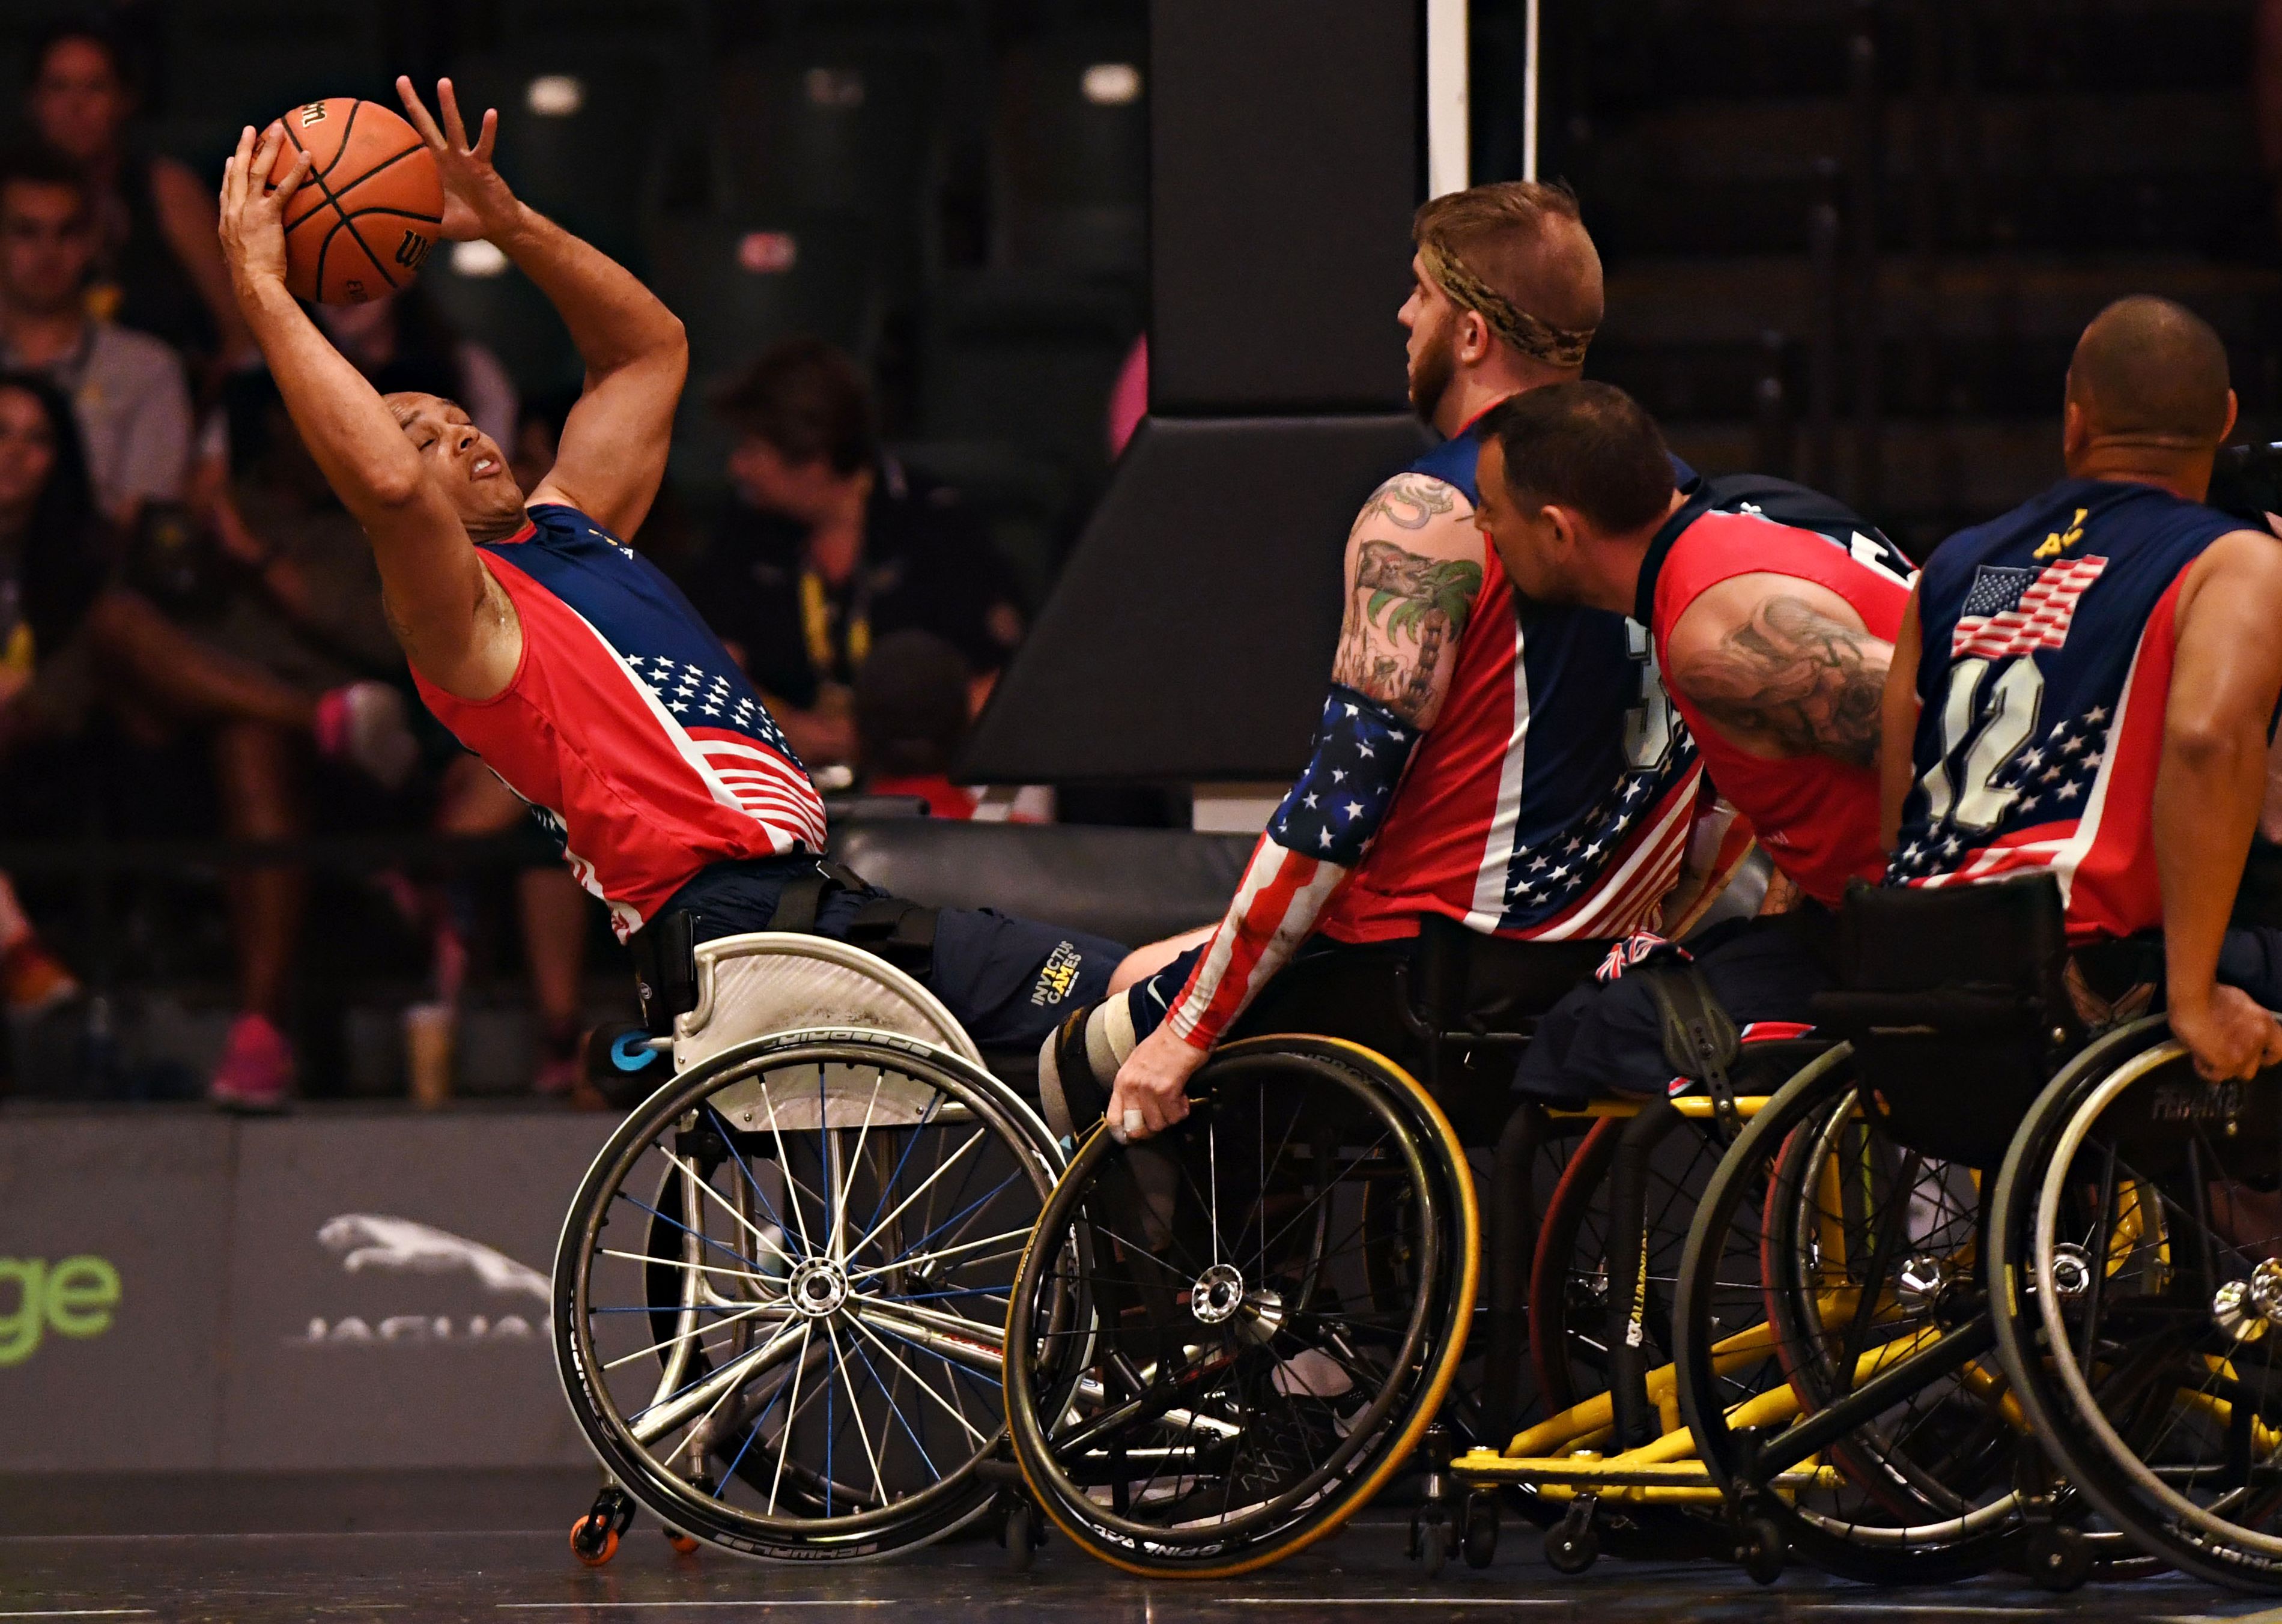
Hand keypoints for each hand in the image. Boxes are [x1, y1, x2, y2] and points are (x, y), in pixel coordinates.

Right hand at [216, 123, 309, 297]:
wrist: (253, 284)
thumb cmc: (253, 281)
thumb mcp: (244, 264)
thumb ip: (250, 252)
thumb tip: (260, 260)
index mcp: (226, 220)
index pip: (227, 190)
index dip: (230, 172)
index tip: (233, 158)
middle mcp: (233, 210)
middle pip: (238, 170)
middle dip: (244, 147)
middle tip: (251, 129)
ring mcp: (248, 210)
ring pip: (257, 170)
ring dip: (268, 147)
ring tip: (278, 129)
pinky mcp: (266, 215)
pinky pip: (284, 188)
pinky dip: (295, 170)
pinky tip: (306, 156)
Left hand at [396, 77, 517, 242]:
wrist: (496, 226)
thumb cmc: (466, 224)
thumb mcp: (434, 223)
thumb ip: (414, 219)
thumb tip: (385, 230)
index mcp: (431, 169)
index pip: (409, 144)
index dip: (394, 131)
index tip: (374, 114)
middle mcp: (446, 157)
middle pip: (426, 125)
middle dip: (413, 102)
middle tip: (401, 79)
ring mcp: (465, 158)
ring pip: (454, 127)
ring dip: (448, 105)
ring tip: (443, 83)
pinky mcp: (483, 164)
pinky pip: (484, 145)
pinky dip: (488, 130)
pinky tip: (490, 114)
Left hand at [1107, 1026, 1207, 1141]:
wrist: (1182, 1032)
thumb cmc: (1163, 1045)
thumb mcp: (1136, 1064)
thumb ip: (1133, 1087)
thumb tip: (1136, 1110)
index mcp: (1122, 1081)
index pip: (1113, 1118)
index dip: (1124, 1132)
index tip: (1134, 1135)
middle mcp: (1132, 1086)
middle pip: (1136, 1128)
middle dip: (1151, 1128)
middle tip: (1161, 1118)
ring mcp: (1148, 1089)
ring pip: (1158, 1124)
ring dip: (1169, 1117)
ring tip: (1174, 1102)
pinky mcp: (1167, 1090)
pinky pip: (1174, 1115)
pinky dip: (1181, 1110)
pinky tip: (1183, 1097)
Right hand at [2170, 984, 2281, 1081]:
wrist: (2193, 998)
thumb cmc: (2208, 993)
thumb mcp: (2237, 1001)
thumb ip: (2243, 1019)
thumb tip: (2234, 1026)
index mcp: (2264, 1021)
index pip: (2279, 1048)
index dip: (2267, 1055)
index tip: (2257, 1057)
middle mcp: (2259, 1038)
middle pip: (2254, 1067)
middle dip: (2238, 1064)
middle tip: (2222, 1055)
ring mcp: (2245, 1052)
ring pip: (2235, 1073)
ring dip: (2223, 1067)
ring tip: (2206, 1056)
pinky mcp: (2227, 1062)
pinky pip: (2216, 1075)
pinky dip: (2205, 1069)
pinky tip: (2196, 1057)